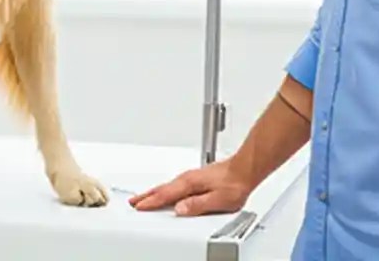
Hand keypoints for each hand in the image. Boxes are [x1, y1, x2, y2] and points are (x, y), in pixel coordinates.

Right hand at [128, 158, 252, 215]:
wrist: (244, 169)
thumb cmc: (234, 183)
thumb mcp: (218, 200)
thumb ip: (197, 205)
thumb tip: (180, 209)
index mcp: (189, 184)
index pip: (166, 195)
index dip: (151, 202)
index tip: (139, 207)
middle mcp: (187, 178)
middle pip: (162, 189)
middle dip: (147, 195)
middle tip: (134, 201)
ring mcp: (191, 177)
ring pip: (167, 186)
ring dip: (154, 192)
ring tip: (145, 197)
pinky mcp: (195, 177)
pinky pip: (174, 184)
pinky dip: (165, 189)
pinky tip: (167, 192)